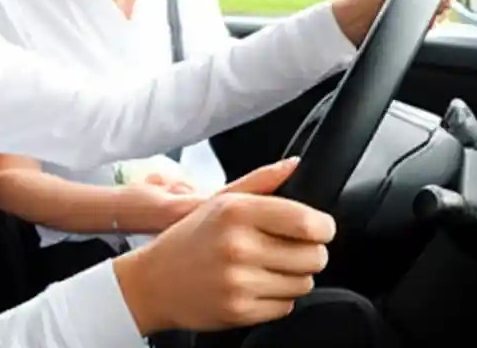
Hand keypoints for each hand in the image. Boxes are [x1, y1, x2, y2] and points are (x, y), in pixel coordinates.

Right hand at [113, 158, 334, 333]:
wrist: (153, 282)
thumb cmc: (191, 238)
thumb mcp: (220, 200)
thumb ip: (262, 181)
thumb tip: (296, 164)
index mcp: (237, 211)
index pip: (307, 222)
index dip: (323, 227)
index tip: (319, 228)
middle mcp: (238, 246)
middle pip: (313, 256)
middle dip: (310, 253)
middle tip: (290, 249)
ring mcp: (238, 281)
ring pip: (304, 283)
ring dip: (295, 276)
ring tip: (269, 267)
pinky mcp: (239, 311)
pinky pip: (286, 306)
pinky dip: (278, 298)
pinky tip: (256, 285)